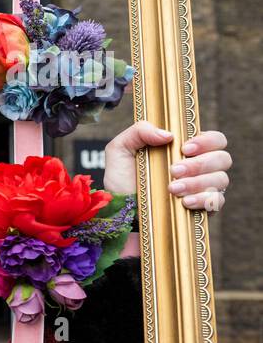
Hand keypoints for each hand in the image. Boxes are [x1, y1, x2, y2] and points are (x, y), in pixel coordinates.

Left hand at [103, 121, 229, 211]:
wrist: (119, 211)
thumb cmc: (121, 179)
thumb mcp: (120, 150)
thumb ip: (139, 131)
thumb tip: (168, 134)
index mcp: (186, 150)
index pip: (215, 139)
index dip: (207, 141)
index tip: (185, 148)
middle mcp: (200, 168)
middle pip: (223, 158)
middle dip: (199, 164)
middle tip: (174, 170)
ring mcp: (204, 188)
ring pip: (221, 180)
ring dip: (197, 182)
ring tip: (172, 188)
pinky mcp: (203, 208)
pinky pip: (217, 202)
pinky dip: (203, 200)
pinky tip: (185, 202)